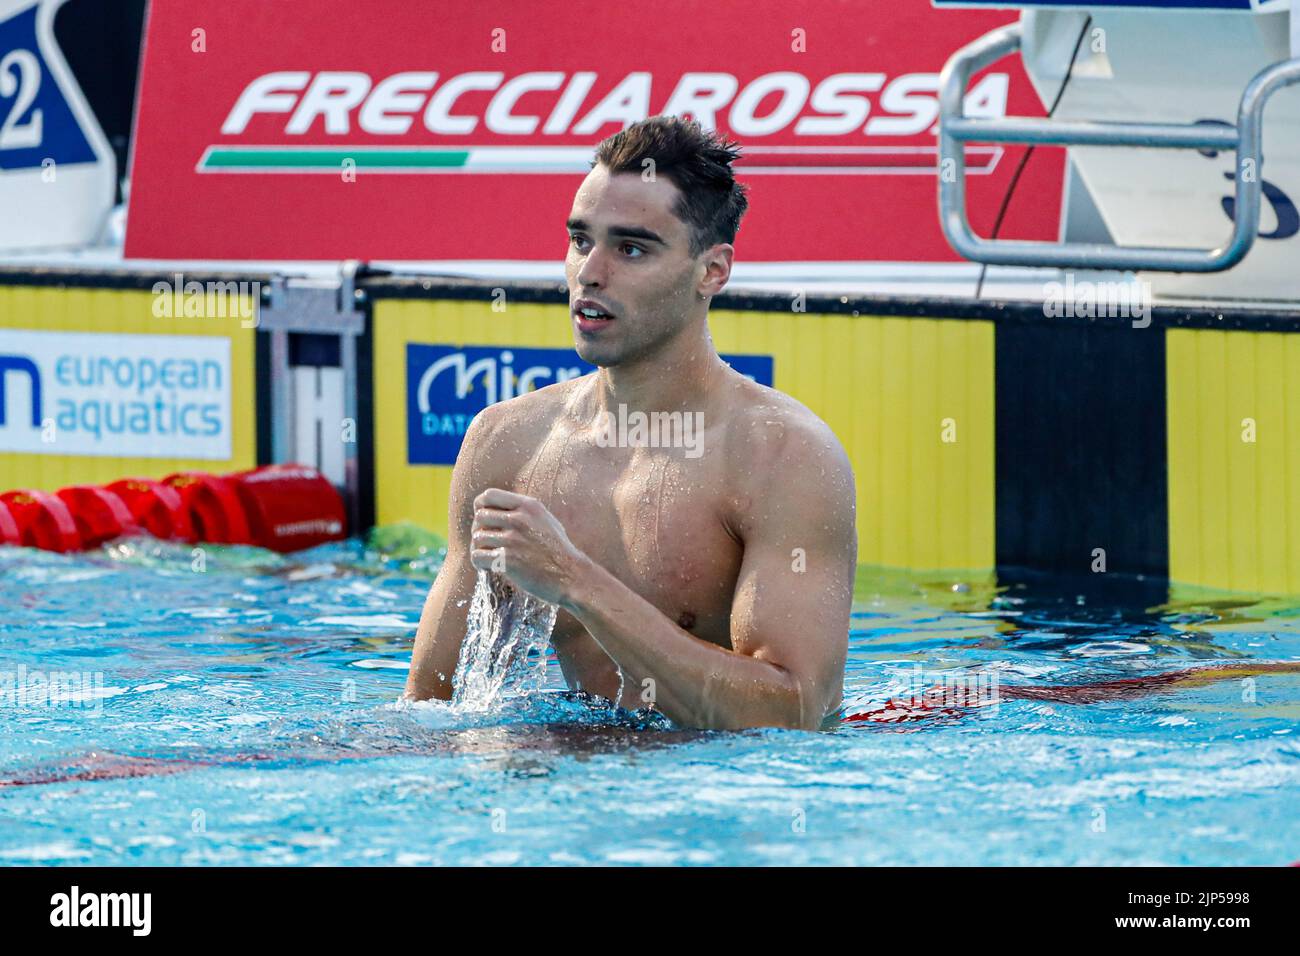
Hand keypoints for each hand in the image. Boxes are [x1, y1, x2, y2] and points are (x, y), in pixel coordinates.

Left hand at [470, 488, 587, 607]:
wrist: (571, 576)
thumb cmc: (559, 550)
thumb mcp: (546, 520)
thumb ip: (524, 511)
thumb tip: (499, 507)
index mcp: (528, 506)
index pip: (488, 495)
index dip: (481, 507)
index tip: (485, 520)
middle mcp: (519, 519)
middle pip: (480, 517)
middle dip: (479, 530)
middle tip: (487, 543)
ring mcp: (512, 540)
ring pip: (477, 537)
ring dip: (480, 548)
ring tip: (488, 557)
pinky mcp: (507, 560)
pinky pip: (477, 556)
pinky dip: (480, 563)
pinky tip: (489, 567)